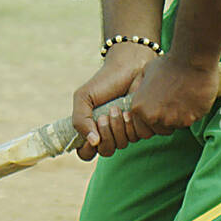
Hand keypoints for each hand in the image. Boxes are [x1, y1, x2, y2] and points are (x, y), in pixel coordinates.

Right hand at [72, 43, 158, 161]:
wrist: (129, 67)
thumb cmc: (105, 81)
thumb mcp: (84, 97)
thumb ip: (79, 120)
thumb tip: (93, 142)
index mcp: (91, 129)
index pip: (85, 153)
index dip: (87, 149)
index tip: (90, 134)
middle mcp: (109, 133)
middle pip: (105, 152)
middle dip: (105, 133)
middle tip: (105, 115)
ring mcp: (125, 131)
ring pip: (122, 145)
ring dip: (118, 127)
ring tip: (117, 108)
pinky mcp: (141, 126)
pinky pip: (137, 137)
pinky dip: (132, 124)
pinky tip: (130, 111)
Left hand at [131, 54, 219, 136]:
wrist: (192, 60)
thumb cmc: (169, 63)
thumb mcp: (147, 72)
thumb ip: (141, 89)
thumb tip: (142, 94)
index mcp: (140, 108)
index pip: (143, 128)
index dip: (152, 120)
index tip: (160, 109)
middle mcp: (154, 118)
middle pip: (160, 130)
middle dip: (165, 121)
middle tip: (173, 105)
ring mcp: (172, 121)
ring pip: (176, 126)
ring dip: (179, 117)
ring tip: (184, 98)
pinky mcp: (189, 120)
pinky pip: (190, 121)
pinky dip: (192, 112)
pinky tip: (193, 97)